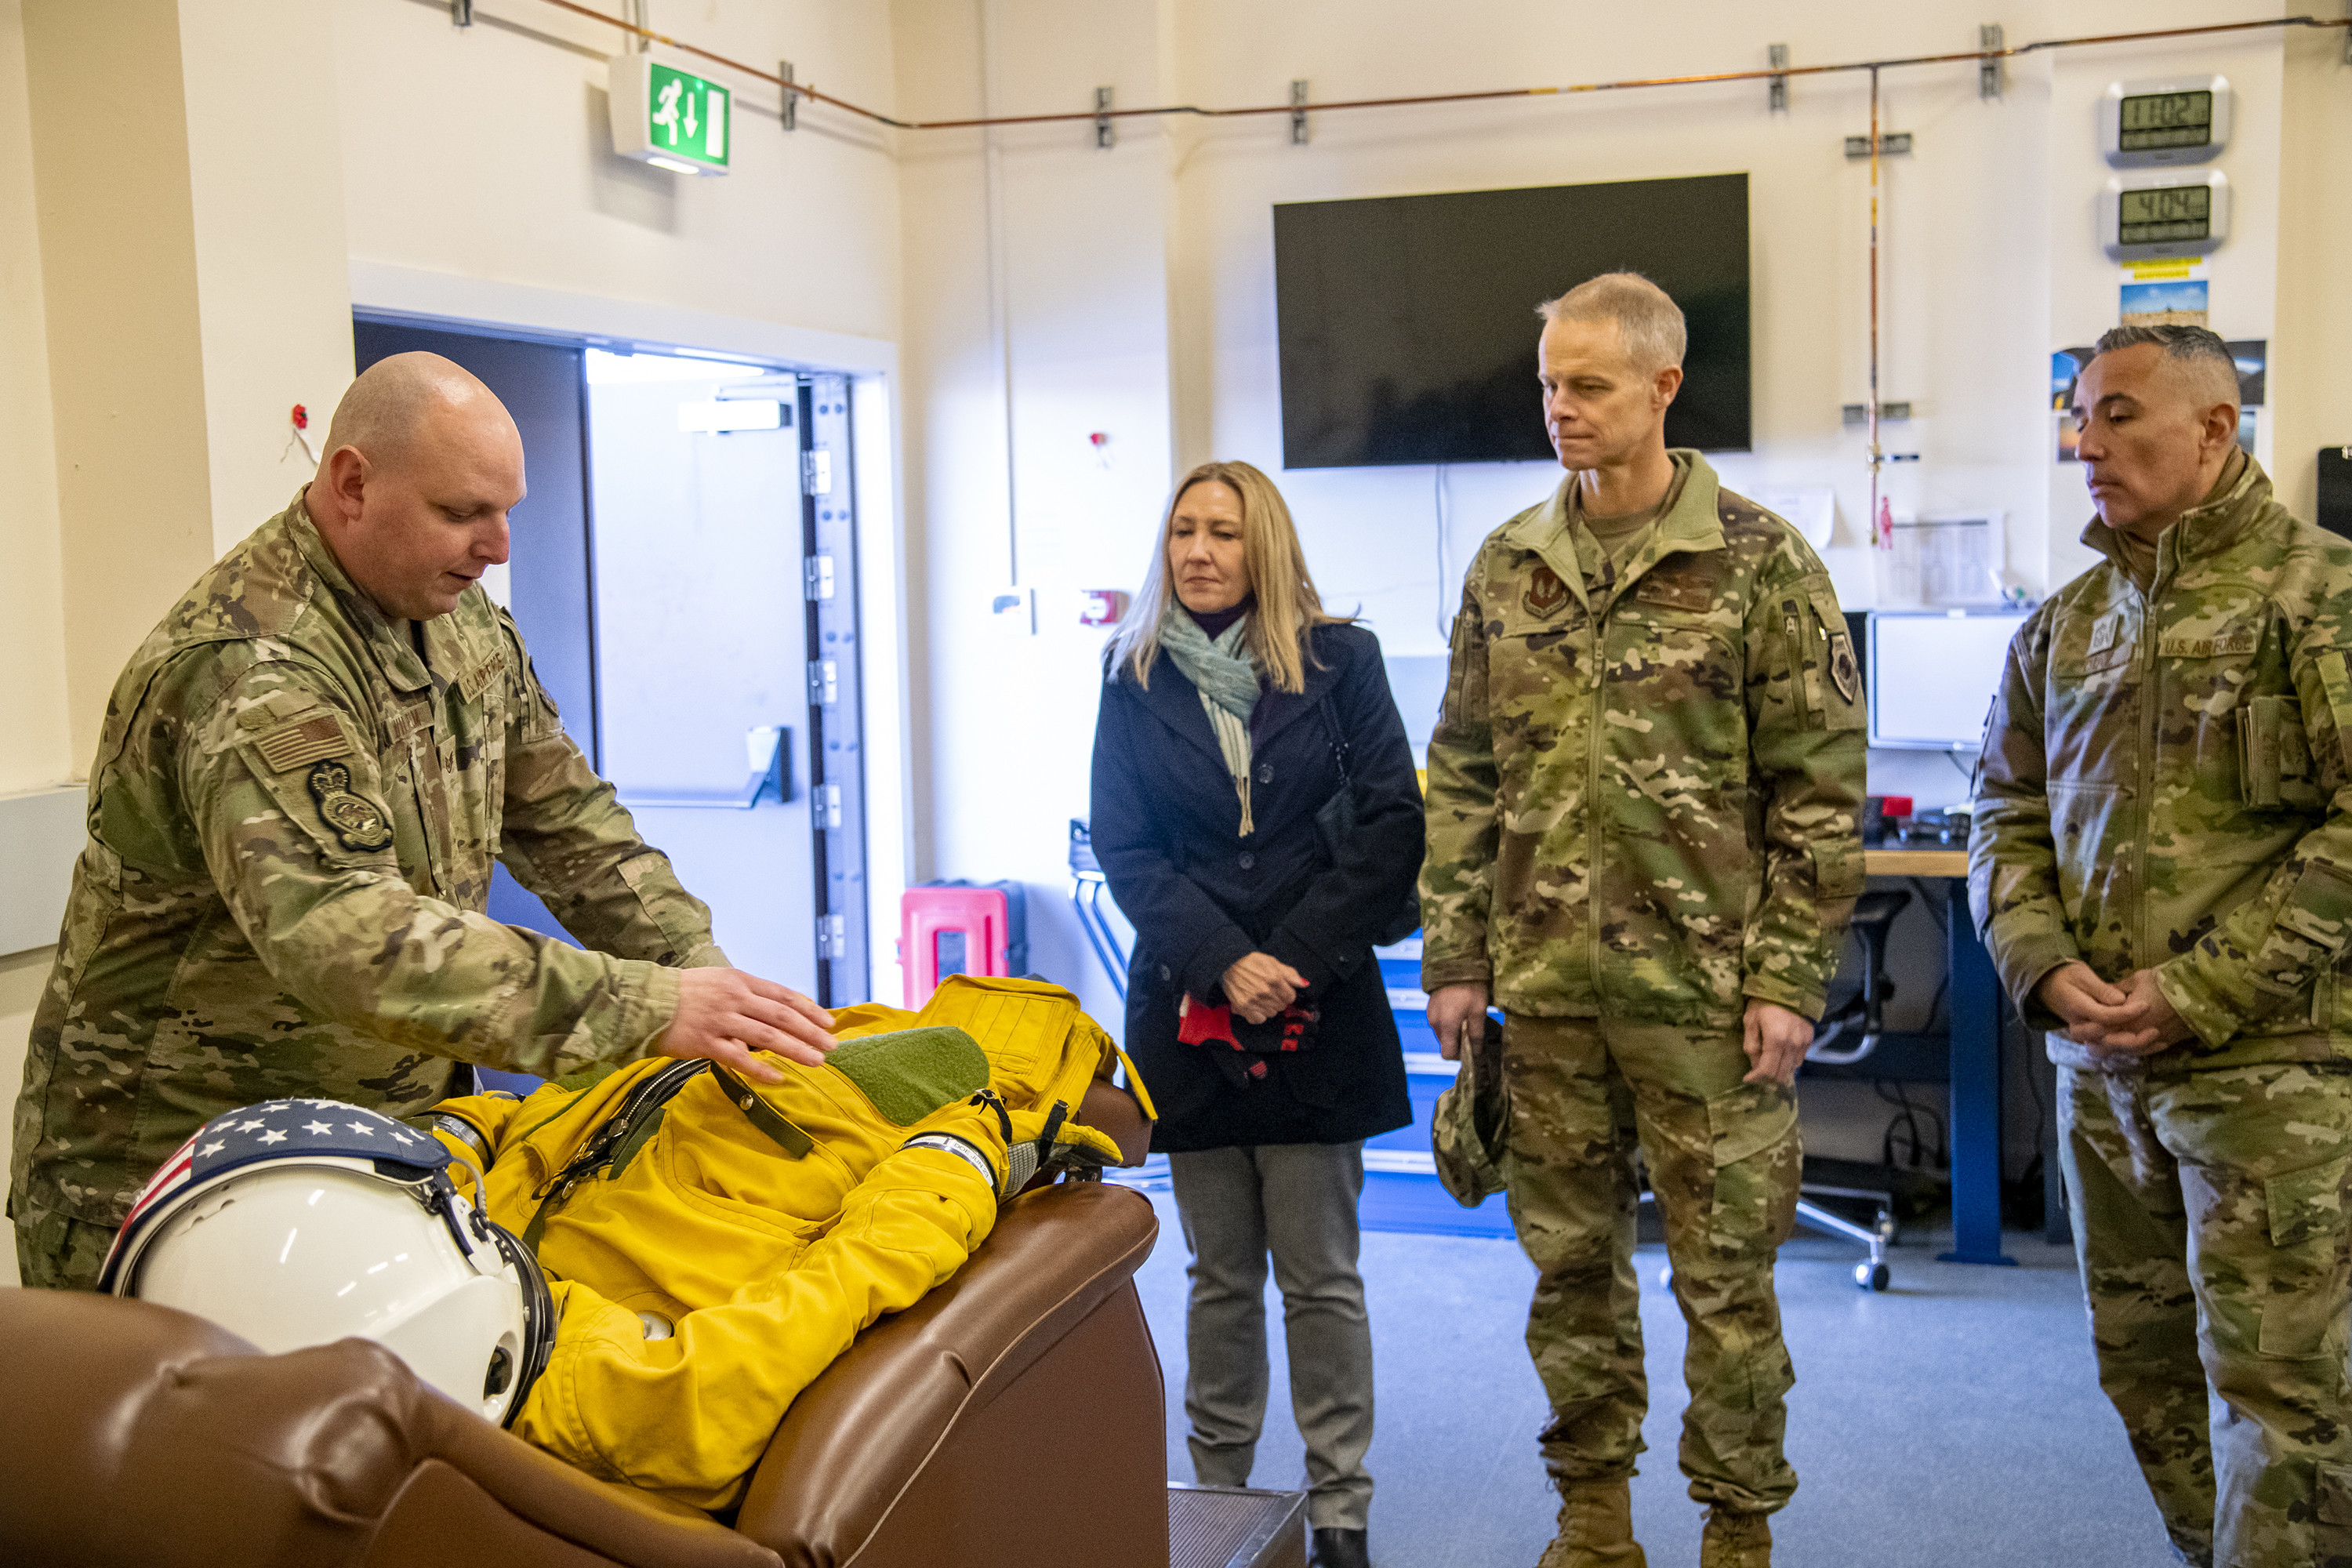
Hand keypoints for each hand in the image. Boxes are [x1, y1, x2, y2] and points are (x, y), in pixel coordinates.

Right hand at [656, 967, 835, 1082]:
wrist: (644, 1000)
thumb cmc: (685, 992)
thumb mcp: (720, 981)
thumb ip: (748, 994)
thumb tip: (779, 1009)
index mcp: (740, 981)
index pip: (784, 996)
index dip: (810, 1010)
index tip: (829, 1023)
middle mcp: (734, 998)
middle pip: (782, 1017)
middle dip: (811, 1032)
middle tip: (832, 1046)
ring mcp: (720, 1021)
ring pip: (767, 1037)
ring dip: (796, 1050)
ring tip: (817, 1062)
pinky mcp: (705, 1042)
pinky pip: (739, 1059)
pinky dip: (761, 1070)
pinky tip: (779, 1078)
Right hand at [1222, 952, 1308, 1024]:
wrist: (1229, 963)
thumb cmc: (1251, 962)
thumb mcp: (1272, 962)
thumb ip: (1289, 973)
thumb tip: (1303, 984)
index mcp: (1274, 979)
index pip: (1291, 997)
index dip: (1287, 993)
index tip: (1281, 990)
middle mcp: (1265, 991)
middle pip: (1282, 1006)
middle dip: (1278, 999)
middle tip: (1270, 992)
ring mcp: (1254, 1000)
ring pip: (1272, 1013)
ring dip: (1269, 1007)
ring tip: (1262, 998)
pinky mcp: (1244, 1006)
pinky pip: (1259, 1019)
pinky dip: (1259, 1015)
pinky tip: (1257, 1006)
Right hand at [1426, 983, 1489, 1062]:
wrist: (1455, 964)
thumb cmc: (1470, 988)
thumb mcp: (1479, 1011)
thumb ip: (1476, 1034)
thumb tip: (1477, 1053)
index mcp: (1447, 1026)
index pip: (1447, 1054)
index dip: (1459, 1055)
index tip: (1470, 1048)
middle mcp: (1435, 1023)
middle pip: (1445, 1044)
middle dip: (1458, 1041)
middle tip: (1472, 1029)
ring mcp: (1430, 1015)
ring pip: (1442, 1033)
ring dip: (1453, 1031)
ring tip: (1466, 1016)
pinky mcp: (1430, 1008)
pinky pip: (1439, 1022)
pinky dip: (1448, 1022)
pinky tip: (1458, 1010)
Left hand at [1743, 999, 1813, 1086]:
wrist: (1789, 985)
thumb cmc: (1764, 1001)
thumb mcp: (1750, 1020)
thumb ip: (1752, 1045)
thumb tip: (1754, 1066)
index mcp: (1776, 1040)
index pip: (1768, 1070)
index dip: (1756, 1078)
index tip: (1747, 1078)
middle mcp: (1792, 1045)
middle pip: (1781, 1074)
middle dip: (1767, 1078)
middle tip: (1757, 1072)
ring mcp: (1803, 1043)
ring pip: (1791, 1069)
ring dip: (1779, 1070)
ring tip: (1768, 1063)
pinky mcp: (1810, 1039)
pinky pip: (1800, 1059)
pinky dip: (1789, 1062)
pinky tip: (1781, 1054)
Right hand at [2034, 962, 2162, 1053]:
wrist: (2051, 987)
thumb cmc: (2068, 977)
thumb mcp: (2083, 976)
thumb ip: (2101, 990)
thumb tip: (2122, 1000)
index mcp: (2076, 1009)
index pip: (2104, 1017)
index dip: (2126, 1013)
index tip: (2146, 1005)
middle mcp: (2079, 1027)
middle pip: (2106, 1039)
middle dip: (2132, 1038)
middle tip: (2155, 1031)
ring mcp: (2085, 1036)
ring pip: (2110, 1049)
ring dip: (2134, 1047)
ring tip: (2157, 1040)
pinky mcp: (2093, 1039)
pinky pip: (2113, 1049)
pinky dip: (2134, 1049)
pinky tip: (2156, 1045)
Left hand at [2086, 968, 2193, 1058]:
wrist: (2198, 992)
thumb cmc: (2165, 982)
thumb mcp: (2138, 980)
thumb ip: (2118, 990)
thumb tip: (2106, 993)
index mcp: (2126, 1019)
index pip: (2103, 1029)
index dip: (2093, 1029)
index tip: (2087, 1026)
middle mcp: (2137, 1034)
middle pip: (2114, 1044)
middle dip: (2102, 1042)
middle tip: (2091, 1042)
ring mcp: (2152, 1040)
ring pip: (2130, 1050)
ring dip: (2119, 1048)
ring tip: (2109, 1045)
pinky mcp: (2166, 1042)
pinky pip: (2148, 1050)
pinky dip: (2139, 1049)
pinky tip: (2133, 1047)